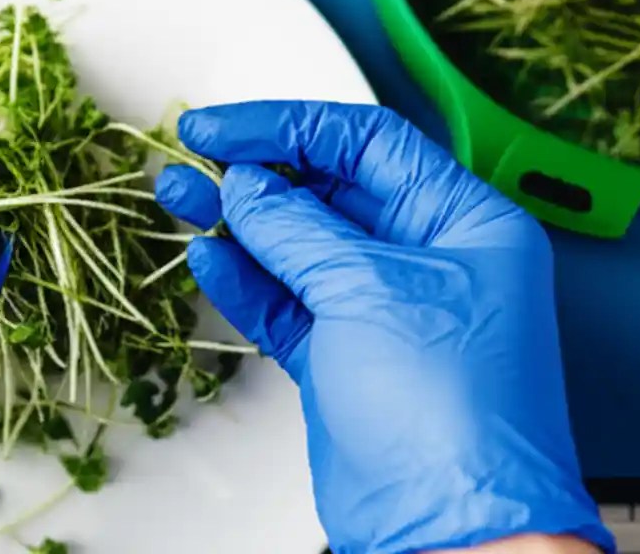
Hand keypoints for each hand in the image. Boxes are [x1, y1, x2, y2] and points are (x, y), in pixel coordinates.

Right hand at [155, 102, 612, 553]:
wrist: (448, 529)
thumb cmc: (452, 414)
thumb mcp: (371, 292)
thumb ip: (298, 229)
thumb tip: (248, 184)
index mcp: (462, 223)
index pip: (365, 144)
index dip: (286, 126)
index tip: (219, 126)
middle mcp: (423, 260)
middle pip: (325, 191)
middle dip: (255, 172)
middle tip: (191, 157)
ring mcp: (377, 310)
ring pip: (293, 246)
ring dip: (234, 221)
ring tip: (177, 194)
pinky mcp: (339, 357)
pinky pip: (281, 301)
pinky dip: (241, 278)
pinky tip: (206, 254)